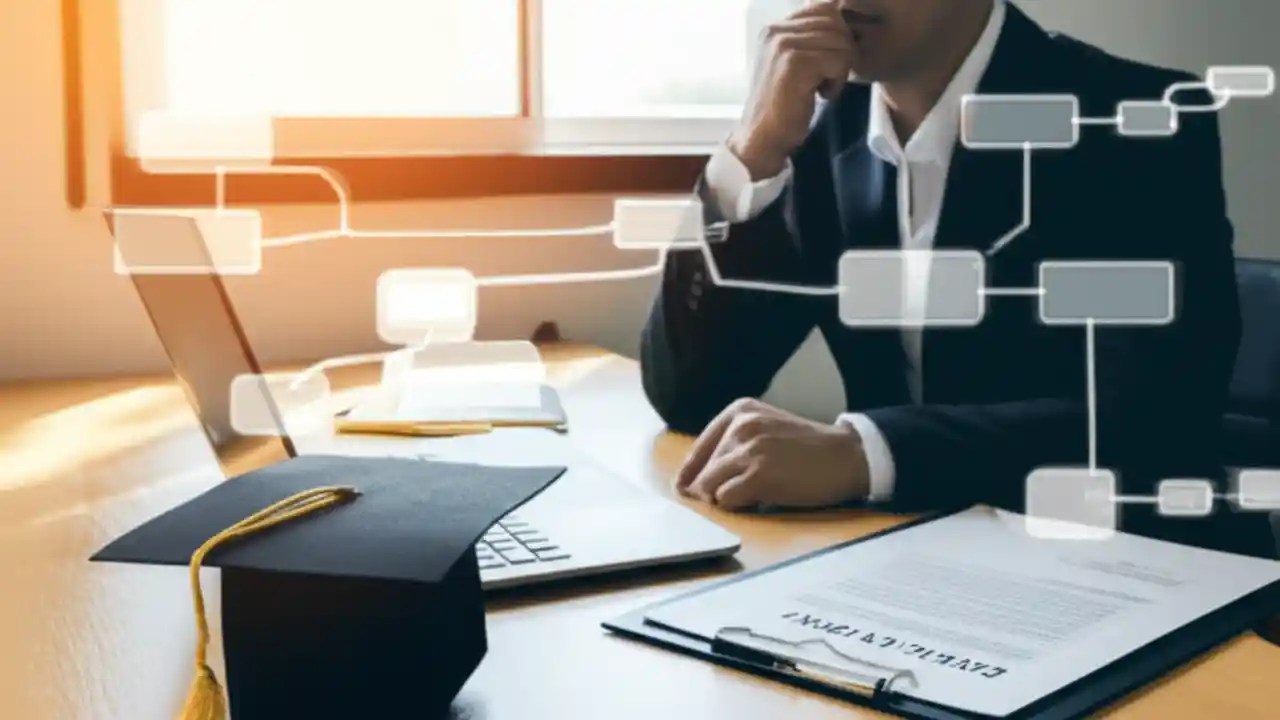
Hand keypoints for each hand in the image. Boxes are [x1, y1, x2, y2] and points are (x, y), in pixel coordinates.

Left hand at [676, 398, 870, 510]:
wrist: (846, 456)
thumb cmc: (807, 448)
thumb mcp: (767, 428)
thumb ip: (733, 443)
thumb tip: (694, 480)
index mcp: (740, 410)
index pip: (698, 448)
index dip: (690, 472)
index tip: (684, 488)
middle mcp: (741, 425)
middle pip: (703, 470)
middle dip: (711, 489)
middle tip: (733, 496)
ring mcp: (750, 449)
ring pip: (710, 487)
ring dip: (724, 498)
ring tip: (750, 496)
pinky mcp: (759, 475)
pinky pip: (726, 500)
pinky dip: (736, 506)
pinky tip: (757, 501)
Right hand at [731, 1, 858, 178]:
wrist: (762, 138)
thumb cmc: (783, 106)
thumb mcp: (793, 64)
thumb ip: (810, 40)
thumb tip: (841, 16)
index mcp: (774, 28)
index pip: (824, 9)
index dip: (838, 36)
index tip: (827, 64)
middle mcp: (775, 30)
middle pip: (836, 23)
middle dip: (842, 53)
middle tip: (827, 79)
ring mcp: (783, 45)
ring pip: (841, 42)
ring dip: (840, 70)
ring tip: (821, 88)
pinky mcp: (794, 62)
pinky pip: (838, 60)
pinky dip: (837, 82)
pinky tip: (821, 95)